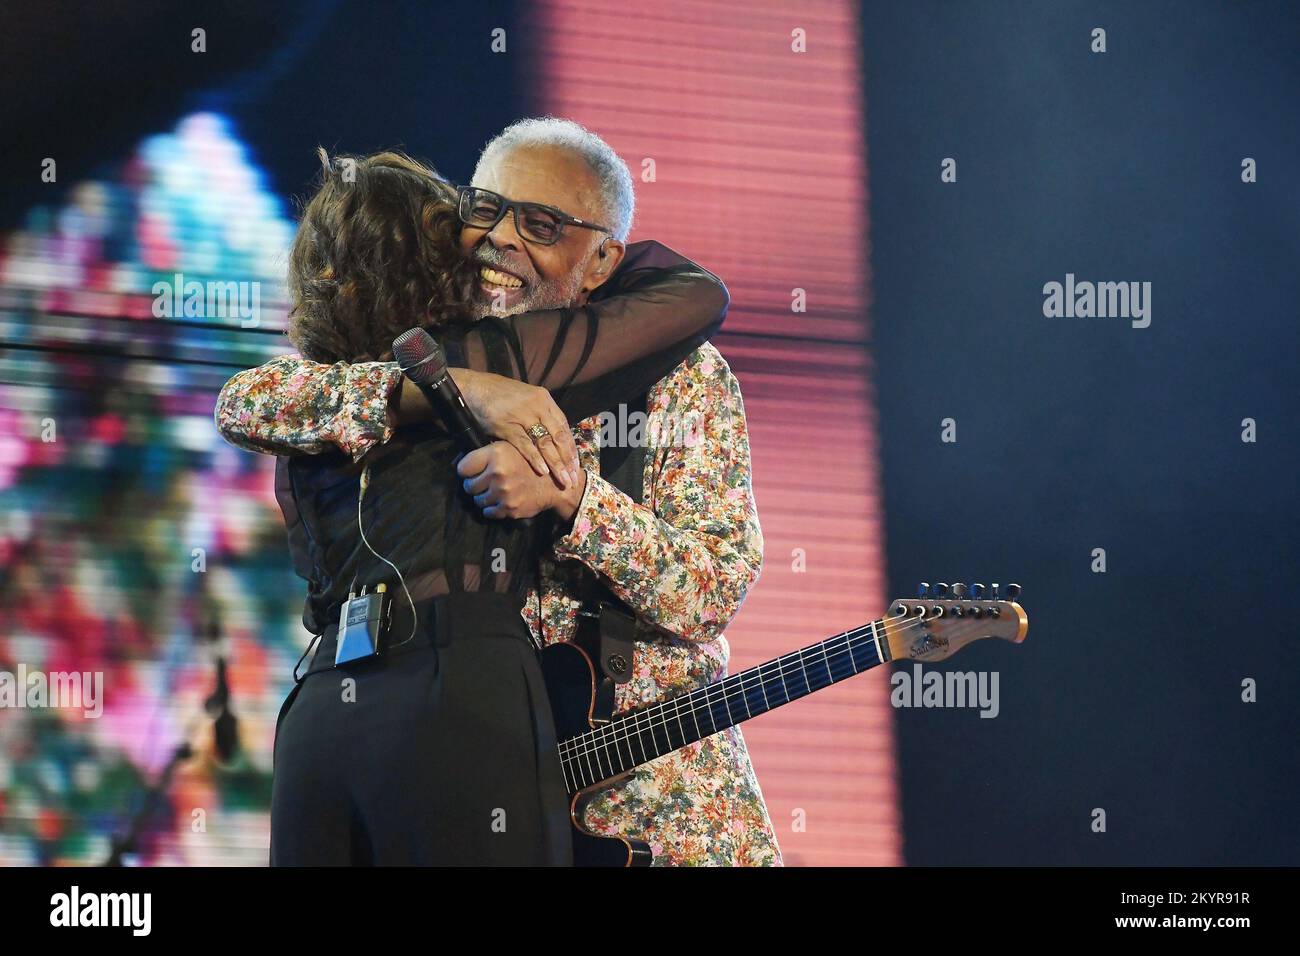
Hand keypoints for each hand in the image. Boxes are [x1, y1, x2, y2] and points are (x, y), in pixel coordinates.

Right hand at [449, 369, 579, 488]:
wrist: (474, 387)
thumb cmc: (500, 395)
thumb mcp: (525, 400)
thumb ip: (540, 415)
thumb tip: (552, 437)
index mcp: (545, 400)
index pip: (564, 427)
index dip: (571, 448)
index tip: (576, 466)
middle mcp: (538, 406)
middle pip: (558, 436)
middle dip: (568, 460)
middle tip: (573, 479)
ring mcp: (523, 415)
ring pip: (545, 443)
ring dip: (556, 463)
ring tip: (563, 480)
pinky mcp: (506, 424)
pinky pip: (525, 444)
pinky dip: (535, 459)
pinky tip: (543, 472)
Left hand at [457, 441, 585, 520]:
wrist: (554, 483)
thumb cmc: (530, 462)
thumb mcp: (510, 448)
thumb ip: (487, 453)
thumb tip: (461, 461)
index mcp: (495, 454)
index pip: (463, 468)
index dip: (467, 471)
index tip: (473, 472)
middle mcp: (498, 473)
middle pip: (468, 486)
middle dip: (475, 485)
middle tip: (485, 483)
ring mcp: (503, 492)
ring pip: (477, 500)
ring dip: (484, 497)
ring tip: (495, 491)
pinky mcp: (509, 508)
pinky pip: (488, 512)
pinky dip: (492, 508)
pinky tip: (500, 500)